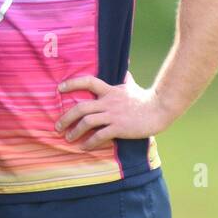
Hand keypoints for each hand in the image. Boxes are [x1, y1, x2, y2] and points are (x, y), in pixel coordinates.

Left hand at [54, 74, 171, 150]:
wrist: (160, 109)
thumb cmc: (146, 99)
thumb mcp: (132, 86)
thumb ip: (125, 80)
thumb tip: (126, 69)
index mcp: (110, 91)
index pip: (88, 82)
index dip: (72, 84)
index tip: (59, 89)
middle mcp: (108, 102)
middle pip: (81, 107)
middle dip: (66, 117)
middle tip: (57, 126)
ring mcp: (113, 115)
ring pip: (87, 122)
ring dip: (75, 131)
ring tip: (68, 138)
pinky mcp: (119, 127)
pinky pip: (100, 136)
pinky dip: (89, 142)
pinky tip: (84, 147)